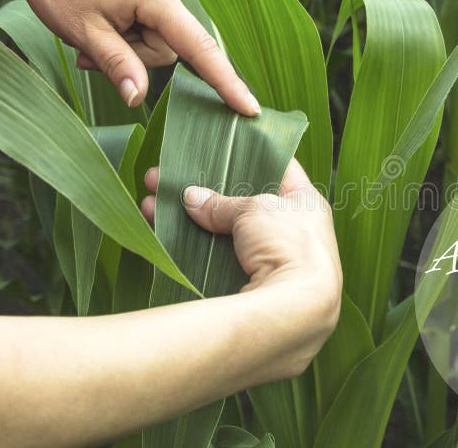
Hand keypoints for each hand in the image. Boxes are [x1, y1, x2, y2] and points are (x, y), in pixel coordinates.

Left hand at [0, 0, 258, 113]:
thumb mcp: (85, 34)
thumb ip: (120, 66)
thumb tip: (138, 98)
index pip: (197, 47)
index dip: (225, 81)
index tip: (249, 108)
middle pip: (170, 47)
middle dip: (136, 55)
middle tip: (94, 51)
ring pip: (162, 36)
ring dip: (130, 43)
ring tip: (94, 33)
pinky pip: (155, 19)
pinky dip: (133, 28)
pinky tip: (106, 19)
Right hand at [142, 159, 342, 368]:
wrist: (294, 311)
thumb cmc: (288, 245)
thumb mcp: (255, 210)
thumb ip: (222, 203)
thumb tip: (191, 198)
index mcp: (307, 204)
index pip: (280, 168)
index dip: (249, 154)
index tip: (219, 146)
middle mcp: (294, 233)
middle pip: (241, 204)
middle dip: (202, 192)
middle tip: (164, 178)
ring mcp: (272, 264)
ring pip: (222, 234)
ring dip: (187, 221)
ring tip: (151, 204)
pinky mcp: (251, 289)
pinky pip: (215, 261)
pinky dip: (190, 249)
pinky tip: (161, 235)